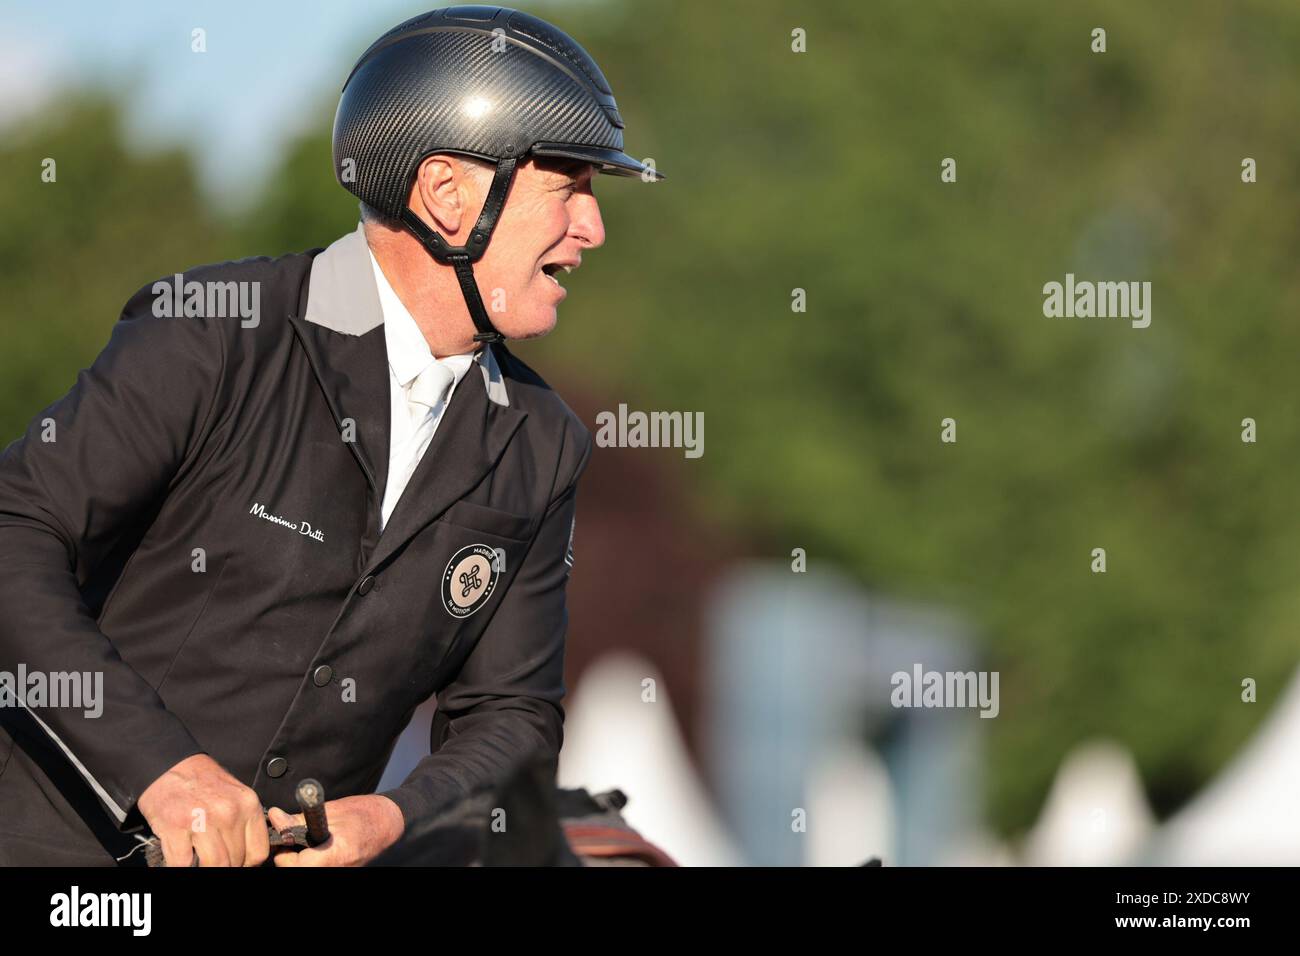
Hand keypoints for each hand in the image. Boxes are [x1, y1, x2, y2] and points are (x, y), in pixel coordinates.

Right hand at [137, 753, 269, 866]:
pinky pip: (183, 864)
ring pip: (214, 866)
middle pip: (235, 862)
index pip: (258, 852)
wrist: (168, 766)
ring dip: (204, 868)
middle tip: (213, 860)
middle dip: (224, 866)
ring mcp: (203, 821)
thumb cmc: (203, 783)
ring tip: (198, 859)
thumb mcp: (235, 795)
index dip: (246, 864)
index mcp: (248, 805)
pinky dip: (182, 865)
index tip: (237, 863)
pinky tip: (182, 854)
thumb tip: (246, 857)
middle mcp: (229, 813)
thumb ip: (244, 823)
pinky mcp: (176, 827)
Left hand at [267, 794, 404, 866]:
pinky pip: (317, 869)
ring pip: (305, 871)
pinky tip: (314, 848)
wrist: (390, 822)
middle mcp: (337, 870)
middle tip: (291, 837)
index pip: (293, 865)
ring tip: (304, 841)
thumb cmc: (364, 813)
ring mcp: (340, 873)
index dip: (284, 851)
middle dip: (289, 856)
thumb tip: (275, 819)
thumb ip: (299, 819)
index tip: (284, 834)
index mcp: (335, 854)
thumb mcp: (330, 811)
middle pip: (297, 871)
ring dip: (299, 859)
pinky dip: (311, 861)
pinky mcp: (341, 872)